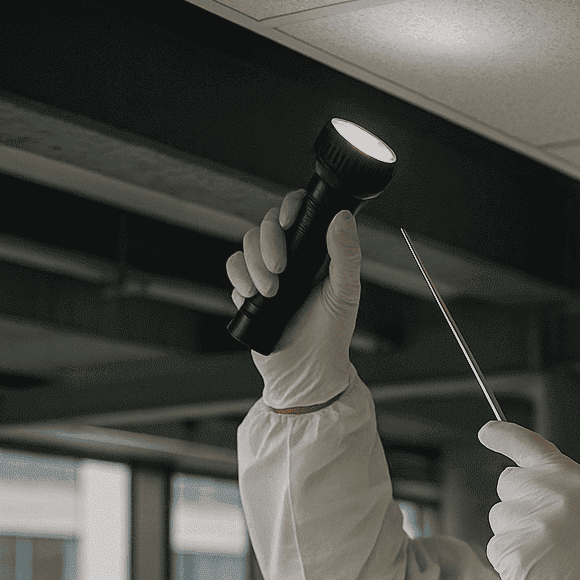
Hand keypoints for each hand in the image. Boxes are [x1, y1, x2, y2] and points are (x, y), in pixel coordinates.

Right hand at [226, 189, 361, 409]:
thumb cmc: (332, 334)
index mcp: (316, 252)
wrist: (306, 372)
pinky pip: (233, 267)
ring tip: (270, 292)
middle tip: (280, 270)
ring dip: (253, 264)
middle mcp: (292, 257)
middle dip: (268, 243)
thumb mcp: (346, 292)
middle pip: (267, 225)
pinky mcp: (248, 290)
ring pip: (247, 244)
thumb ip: (346, 254)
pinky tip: (251, 295)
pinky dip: (238, 276)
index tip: (289, 223)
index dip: (290, 208)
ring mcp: (267, 272)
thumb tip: (343, 217)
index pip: (300, 212)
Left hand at [480, 422, 579, 579]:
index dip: (504, 435)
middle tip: (548, 536)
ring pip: (498, 517)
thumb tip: (520, 479)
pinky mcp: (514, 553)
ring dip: (513, 537)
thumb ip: (562, 491)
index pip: (532, 447)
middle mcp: (555, 495)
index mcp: (579, 482)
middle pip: (507, 482)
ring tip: (548, 560)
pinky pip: (496, 547)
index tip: (486, 431)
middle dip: (517, 505)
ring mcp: (533, 524)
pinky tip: (538, 575)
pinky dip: (510, 563)